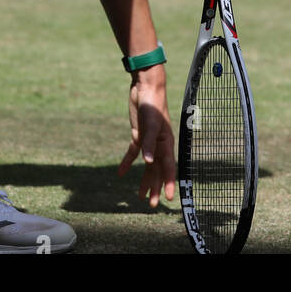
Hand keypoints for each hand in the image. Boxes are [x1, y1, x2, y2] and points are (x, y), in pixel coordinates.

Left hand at [118, 67, 176, 207]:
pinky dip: (128, 163)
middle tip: (151, 205)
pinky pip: (134, 152)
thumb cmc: (152, 103)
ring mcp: (149, 140)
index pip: (169, 168)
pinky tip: (121, 173)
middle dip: (155, 188)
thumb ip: (149, 143)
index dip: (169, 184)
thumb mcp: (150, 123)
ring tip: (138, 196)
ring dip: (143, 179)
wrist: (146, 86)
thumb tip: (149, 163)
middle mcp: (158, 144)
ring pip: (147, 165)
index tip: (168, 199)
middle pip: (157, 171)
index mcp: (165, 143)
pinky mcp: (138, 134)